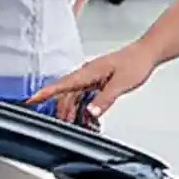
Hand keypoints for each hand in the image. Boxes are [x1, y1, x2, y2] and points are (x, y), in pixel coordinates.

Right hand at [26, 42, 158, 122]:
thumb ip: (104, 99)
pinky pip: (84, 94)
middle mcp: (88, 73)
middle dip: (60, 109)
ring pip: (75, 95)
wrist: (146, 54)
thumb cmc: (135, 62)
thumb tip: (90, 113)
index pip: (62, 84)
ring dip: (72, 109)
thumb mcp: (120, 84)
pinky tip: (86, 115)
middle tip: (58, 124)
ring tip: (72, 123)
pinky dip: (82, 106)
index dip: (46, 93)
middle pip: (66, 94)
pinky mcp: (99, 79)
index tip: (32, 100)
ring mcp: (93, 76)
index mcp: (89, 72)